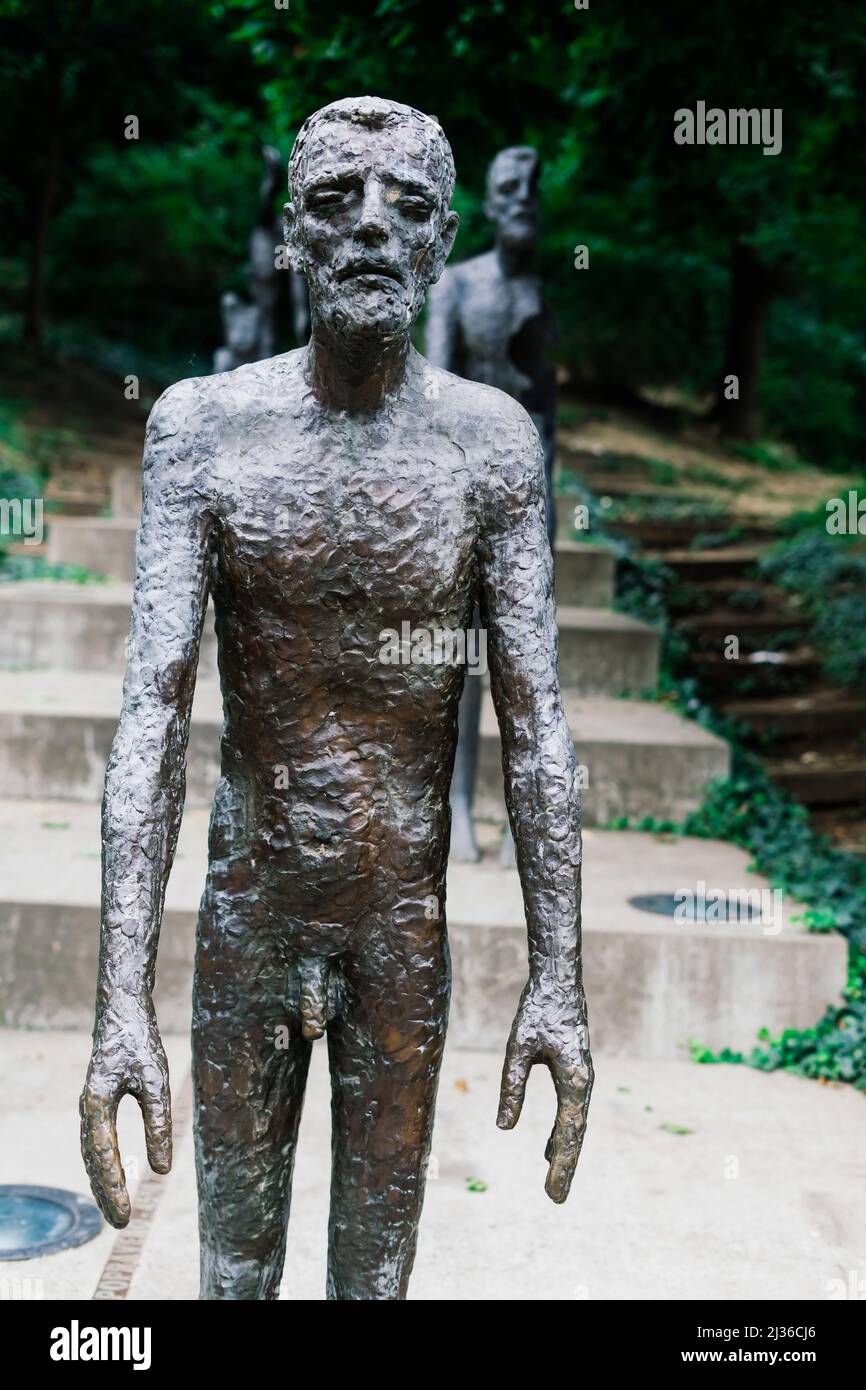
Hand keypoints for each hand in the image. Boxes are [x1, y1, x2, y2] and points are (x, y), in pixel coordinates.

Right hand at [79, 992, 171, 1227]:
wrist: (122, 1008)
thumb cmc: (140, 1041)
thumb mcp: (156, 1081)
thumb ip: (159, 1124)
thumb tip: (162, 1169)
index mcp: (98, 1103)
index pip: (104, 1157)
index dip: (114, 1188)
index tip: (125, 1216)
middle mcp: (87, 1107)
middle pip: (92, 1161)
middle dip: (106, 1193)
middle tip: (120, 1224)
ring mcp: (89, 1103)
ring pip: (90, 1152)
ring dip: (101, 1181)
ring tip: (115, 1208)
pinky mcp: (96, 1098)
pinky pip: (94, 1139)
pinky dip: (100, 1162)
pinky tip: (109, 1173)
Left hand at [497, 978, 592, 1202]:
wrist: (558, 980)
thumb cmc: (537, 1009)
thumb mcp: (518, 1047)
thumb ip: (512, 1087)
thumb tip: (504, 1127)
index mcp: (574, 1080)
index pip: (569, 1133)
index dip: (561, 1165)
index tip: (554, 1193)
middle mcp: (583, 1082)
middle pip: (576, 1133)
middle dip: (565, 1166)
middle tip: (556, 1199)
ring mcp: (581, 1076)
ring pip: (574, 1122)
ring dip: (564, 1150)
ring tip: (553, 1179)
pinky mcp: (574, 1069)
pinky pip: (570, 1108)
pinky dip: (562, 1130)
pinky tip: (550, 1145)